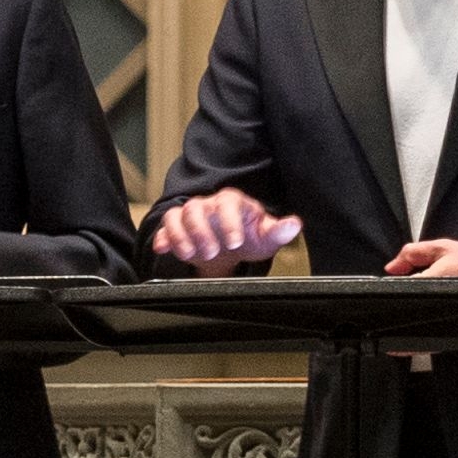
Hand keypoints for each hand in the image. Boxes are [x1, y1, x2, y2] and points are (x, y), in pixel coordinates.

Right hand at [151, 191, 302, 274]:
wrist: (230, 245)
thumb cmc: (248, 236)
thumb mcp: (265, 237)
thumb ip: (279, 231)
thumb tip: (294, 225)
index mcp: (232, 202)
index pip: (228, 205)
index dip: (230, 223)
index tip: (236, 243)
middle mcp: (208, 205)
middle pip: (197, 209)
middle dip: (202, 231)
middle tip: (212, 252)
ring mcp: (190, 216)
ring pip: (177, 216)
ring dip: (181, 235)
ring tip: (190, 254)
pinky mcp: (177, 228)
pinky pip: (165, 228)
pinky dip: (163, 238)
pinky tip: (163, 249)